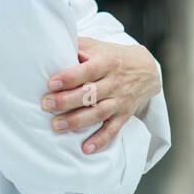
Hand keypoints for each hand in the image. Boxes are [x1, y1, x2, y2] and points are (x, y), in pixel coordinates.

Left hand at [41, 37, 161, 154]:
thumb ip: (78, 46)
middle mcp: (115, 82)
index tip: (51, 84)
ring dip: (77, 121)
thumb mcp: (98, 45)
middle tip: (46, 104)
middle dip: (67, 100)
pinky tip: (86, 148)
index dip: (69, 78)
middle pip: (90, 94)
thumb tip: (54, 46)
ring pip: (98, 113)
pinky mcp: (124, 115)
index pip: (87, 71)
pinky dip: (100, 140)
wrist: (147, 70)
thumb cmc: (114, 56)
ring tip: (57, 126)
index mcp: (107, 62)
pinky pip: (113, 130)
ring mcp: (120, 100)